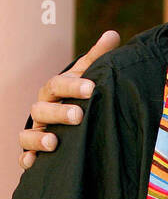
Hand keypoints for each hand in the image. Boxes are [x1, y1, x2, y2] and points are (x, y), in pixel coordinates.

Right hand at [17, 30, 119, 170]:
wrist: (68, 116)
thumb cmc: (79, 93)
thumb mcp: (88, 75)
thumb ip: (98, 57)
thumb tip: (112, 34)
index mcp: (55, 90)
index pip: (59, 84)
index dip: (73, 85)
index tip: (92, 88)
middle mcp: (41, 109)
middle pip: (42, 109)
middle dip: (59, 112)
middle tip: (79, 115)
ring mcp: (36, 130)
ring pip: (27, 133)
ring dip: (38, 138)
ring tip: (53, 141)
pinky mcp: (33, 150)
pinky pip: (24, 155)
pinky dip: (26, 159)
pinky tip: (32, 164)